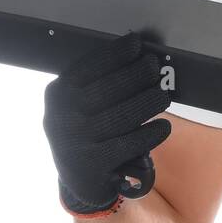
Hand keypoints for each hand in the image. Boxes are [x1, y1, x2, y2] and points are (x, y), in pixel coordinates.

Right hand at [42, 30, 173, 215]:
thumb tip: (138, 58)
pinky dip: (149, 134)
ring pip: (121, 116)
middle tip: (155, 68)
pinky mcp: (91, 166)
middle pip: (108, 89)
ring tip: (164, 96)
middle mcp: (61, 117)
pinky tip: (163, 126)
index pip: (88, 67)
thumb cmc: (90, 130)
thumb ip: (99, 84)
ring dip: (148, 101)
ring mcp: (74, 142)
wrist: (80, 178)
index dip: (114, 53)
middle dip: (136, 74)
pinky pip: (128, 145)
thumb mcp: (82, 105)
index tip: (136, 43)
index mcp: (58, 95)